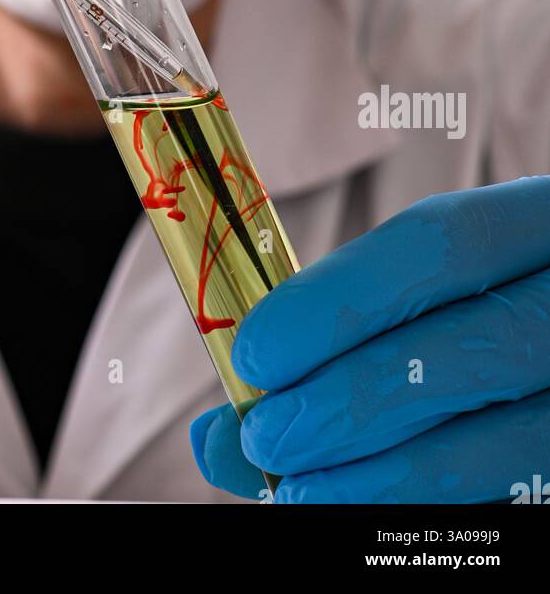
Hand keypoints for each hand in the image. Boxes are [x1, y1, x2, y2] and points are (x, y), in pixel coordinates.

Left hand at [191, 177, 549, 502]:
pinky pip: (518, 497)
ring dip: (386, 475)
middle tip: (267, 434)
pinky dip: (430, 512)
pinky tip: (364, 512)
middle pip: (476, 346)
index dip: (343, 296)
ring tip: (299, 489)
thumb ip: (324, 339)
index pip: (445, 242)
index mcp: (538, 220)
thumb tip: (216, 434)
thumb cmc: (466, 311)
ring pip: (510, 442)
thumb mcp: (415, 292)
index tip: (256, 352)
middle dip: (354, 398)